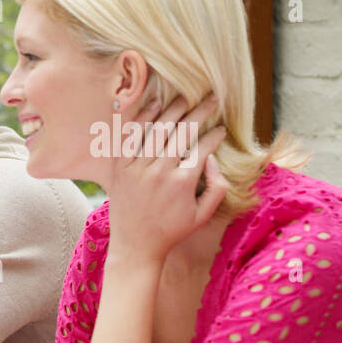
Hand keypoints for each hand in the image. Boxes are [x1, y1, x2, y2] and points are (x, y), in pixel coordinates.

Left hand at [106, 93, 227, 262]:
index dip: (215, 134)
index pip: (203, 146)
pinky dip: (143, 119)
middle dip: (200, 111)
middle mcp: (159, 172)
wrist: (136, 245)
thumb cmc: (173, 230)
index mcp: (183, 182)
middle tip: (210, 99)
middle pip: (183, 131)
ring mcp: (137, 169)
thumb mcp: (204, 214)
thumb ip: (218, 186)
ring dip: (174, 109)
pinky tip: (154, 105)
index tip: (221, 128)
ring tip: (186, 97)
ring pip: (157, 130)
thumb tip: (212, 157)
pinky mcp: (120, 169)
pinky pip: (131, 138)